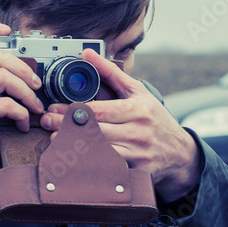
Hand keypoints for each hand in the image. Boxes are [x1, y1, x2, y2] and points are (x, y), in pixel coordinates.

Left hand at [39, 49, 201, 201]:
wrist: (179, 153)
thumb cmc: (155, 118)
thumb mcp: (138, 92)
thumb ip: (112, 73)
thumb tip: (87, 54)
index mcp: (138, 109)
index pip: (99, 111)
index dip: (73, 110)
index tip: (54, 108)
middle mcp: (138, 132)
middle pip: (94, 131)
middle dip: (66, 127)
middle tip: (48, 123)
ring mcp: (137, 154)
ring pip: (97, 151)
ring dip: (73, 146)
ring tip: (55, 139)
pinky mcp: (136, 172)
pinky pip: (107, 168)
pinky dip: (88, 164)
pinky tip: (74, 160)